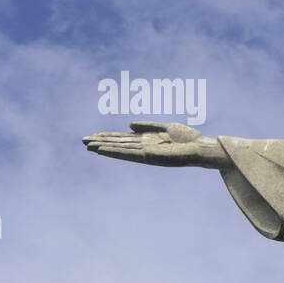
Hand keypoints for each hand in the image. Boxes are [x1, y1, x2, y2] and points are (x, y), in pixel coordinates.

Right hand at [82, 121, 228, 167]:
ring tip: (87, 146)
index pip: (123, 138)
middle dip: (101, 142)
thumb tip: (128, 125)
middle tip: (82, 141)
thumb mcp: (166, 127)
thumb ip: (147, 126)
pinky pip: (128, 153)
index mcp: (147, 140)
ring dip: (103, 147)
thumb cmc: (189, 138)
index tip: (92, 135)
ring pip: (120, 149)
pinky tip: (102, 149)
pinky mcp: (149, 157)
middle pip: (118, 144)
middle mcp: (144, 148)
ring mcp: (145, 153)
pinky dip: (114, 151)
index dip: (107, 136)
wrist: (201, 148)